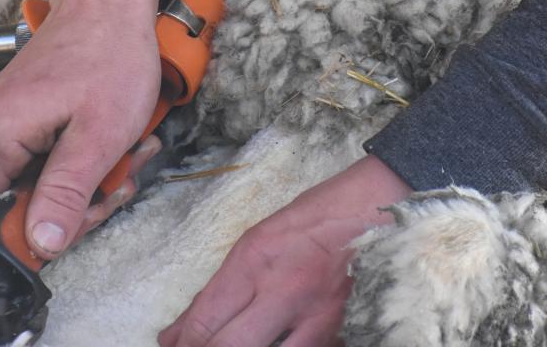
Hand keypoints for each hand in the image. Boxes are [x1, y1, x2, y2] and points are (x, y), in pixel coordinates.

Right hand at [0, 0, 161, 258]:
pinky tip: (117, 142)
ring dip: (93, 179)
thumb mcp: (99, 134)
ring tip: (128, 152)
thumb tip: (42, 242)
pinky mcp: (30, 119)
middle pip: (24, 203)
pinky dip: (88, 157)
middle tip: (117, 181)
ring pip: (46, 183)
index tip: (77, 220)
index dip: (37, 229)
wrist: (112, 2)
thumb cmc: (109, 53)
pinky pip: (53, 158)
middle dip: (80, 202)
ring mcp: (11, 124)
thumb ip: (67, 191)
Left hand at [159, 156, 411, 346]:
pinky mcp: (339, 333)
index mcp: (255, 261)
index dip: (183, 345)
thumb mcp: (253, 244)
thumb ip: (215, 293)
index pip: (206, 321)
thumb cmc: (309, 222)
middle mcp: (283, 292)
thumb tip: (175, 335)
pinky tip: (268, 345)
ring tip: (236, 345)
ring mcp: (315, 318)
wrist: (371, 213)